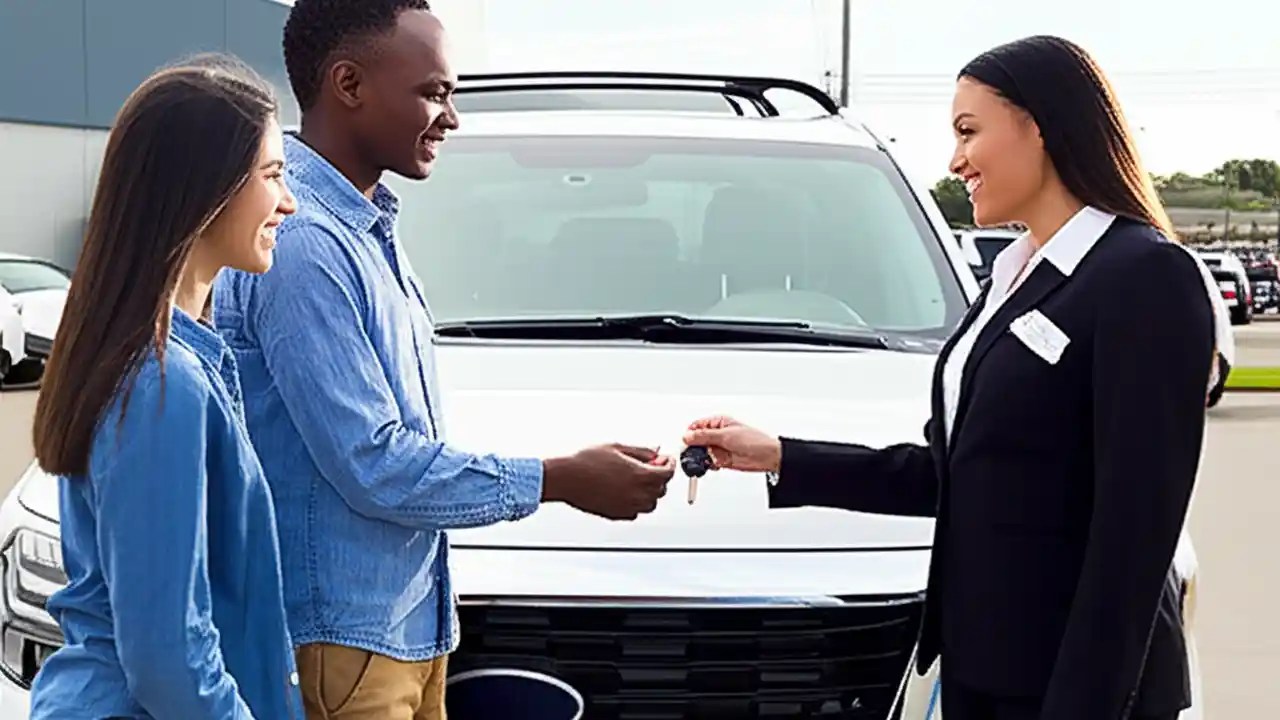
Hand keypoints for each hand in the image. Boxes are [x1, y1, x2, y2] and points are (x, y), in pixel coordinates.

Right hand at [542, 444, 674, 519]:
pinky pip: (635, 511)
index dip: (669, 464)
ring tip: (637, 480)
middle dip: (659, 477)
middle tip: (651, 466)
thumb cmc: (587, 461)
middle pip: (661, 489)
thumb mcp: (618, 447)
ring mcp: (628, 507)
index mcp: (641, 476)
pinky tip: (625, 491)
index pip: (668, 473)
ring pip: (650, 503)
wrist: (566, 478)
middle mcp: (638, 494)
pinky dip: (636, 503)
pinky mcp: (617, 515)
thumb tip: (655, 452)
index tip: (665, 459)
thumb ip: (641, 451)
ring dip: (649, 492)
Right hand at [682, 416, 780, 472]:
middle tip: (694, 453)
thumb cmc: (754, 441)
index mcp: (719, 423)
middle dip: (694, 447)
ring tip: (706, 459)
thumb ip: (705, 436)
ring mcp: (719, 448)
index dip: (691, 433)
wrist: (766, 457)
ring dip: (701, 457)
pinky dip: (708, 465)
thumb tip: (688, 436)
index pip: (697, 426)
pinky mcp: (721, 460)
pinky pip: (708, 462)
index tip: (687, 441)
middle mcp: (717, 434)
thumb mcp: (725, 435)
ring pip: (702, 452)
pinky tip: (712, 464)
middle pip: (697, 440)